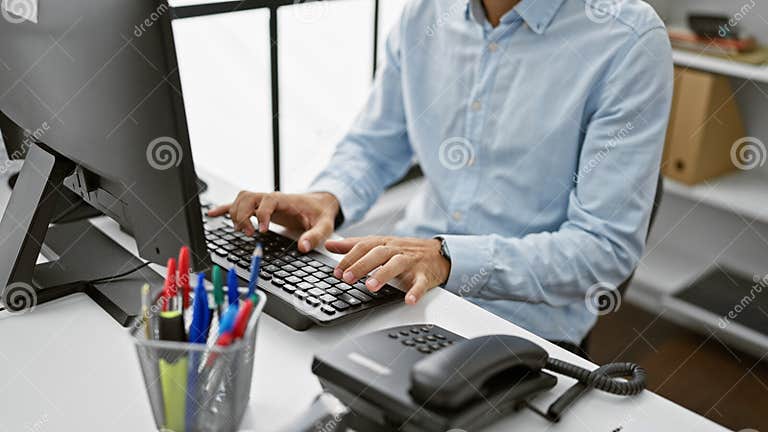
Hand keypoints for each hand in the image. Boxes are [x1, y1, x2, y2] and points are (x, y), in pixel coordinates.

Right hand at [208, 191, 339, 252]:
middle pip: (248, 198)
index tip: (262, 231)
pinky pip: (238, 204)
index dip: (262, 214)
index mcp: (286, 200)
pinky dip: (224, 208)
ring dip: (236, 214)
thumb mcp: (324, 226)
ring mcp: (263, 202)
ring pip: (240, 199)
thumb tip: (302, 247)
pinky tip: (212, 214)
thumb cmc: (320, 213)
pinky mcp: (259, 207)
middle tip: (251, 234)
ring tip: (244, 232)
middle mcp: (271, 198)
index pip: (268, 200)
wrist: (319, 204)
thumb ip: (315, 236)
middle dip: (244, 215)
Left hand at [325, 236, 450, 304]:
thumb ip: (354, 245)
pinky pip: (421, 283)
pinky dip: (415, 292)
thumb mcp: (379, 244)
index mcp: (384, 243)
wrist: (439, 252)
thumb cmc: (405, 250)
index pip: (364, 246)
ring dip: (383, 274)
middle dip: (361, 265)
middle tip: (347, 278)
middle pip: (377, 254)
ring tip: (371, 286)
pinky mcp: (425, 275)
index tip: (337, 272)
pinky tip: (409, 300)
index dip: (349, 258)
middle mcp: (396, 250)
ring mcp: (411, 262)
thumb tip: (329, 244)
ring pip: (396, 265)